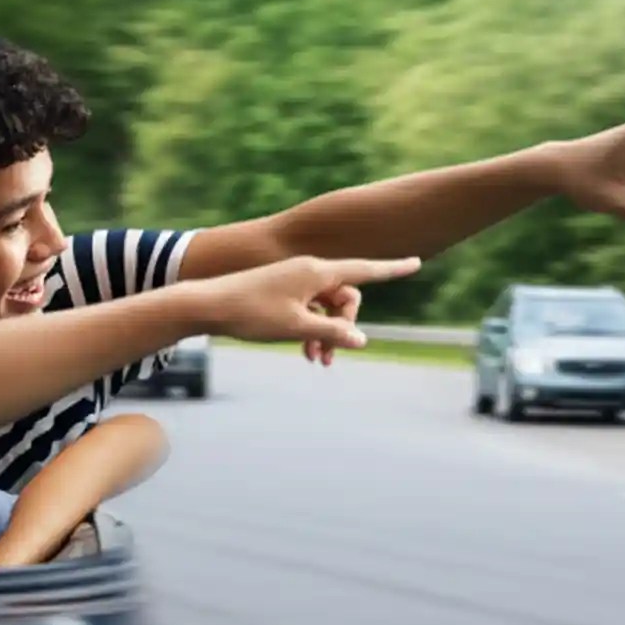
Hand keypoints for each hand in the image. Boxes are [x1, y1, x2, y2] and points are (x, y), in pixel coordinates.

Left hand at [197, 256, 420, 347]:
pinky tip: (305, 352)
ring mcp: (294, 281)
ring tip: (317, 361)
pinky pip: (309, 310)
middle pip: (346, 298)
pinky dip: (311, 329)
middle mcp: (309, 271)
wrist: (207, 305)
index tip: (416, 263)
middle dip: (345, 327)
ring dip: (327, 334)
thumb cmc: (251, 312)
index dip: (392, 270)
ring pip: (326, 308)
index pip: (365, 270)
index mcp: (317, 271)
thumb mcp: (296, 327)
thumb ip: (331, 333)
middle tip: (329, 355)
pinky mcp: (281, 292)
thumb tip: (360, 340)